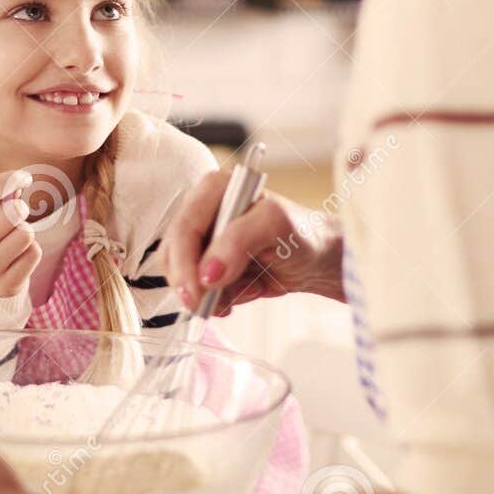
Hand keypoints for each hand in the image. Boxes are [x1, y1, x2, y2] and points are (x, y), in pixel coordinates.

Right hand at [0, 170, 42, 297]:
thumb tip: (20, 180)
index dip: (11, 178)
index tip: (25, 178)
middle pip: (14, 211)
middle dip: (20, 210)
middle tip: (14, 218)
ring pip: (26, 233)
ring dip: (25, 232)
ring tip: (13, 239)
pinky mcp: (7, 285)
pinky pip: (34, 254)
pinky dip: (31, 251)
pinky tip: (17, 257)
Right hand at [164, 170, 345, 313]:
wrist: (319, 258)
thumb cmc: (303, 232)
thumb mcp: (277, 226)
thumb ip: (240, 241)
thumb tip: (207, 274)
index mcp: (214, 188)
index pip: (184, 226)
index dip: (184, 262)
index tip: (195, 293)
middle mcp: (204, 211)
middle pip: (174, 252)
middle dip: (194, 283)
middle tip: (212, 305)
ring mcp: (206, 240)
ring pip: (183, 275)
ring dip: (211, 294)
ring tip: (246, 290)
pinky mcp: (210, 265)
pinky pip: (198, 289)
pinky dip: (218, 300)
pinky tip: (245, 293)